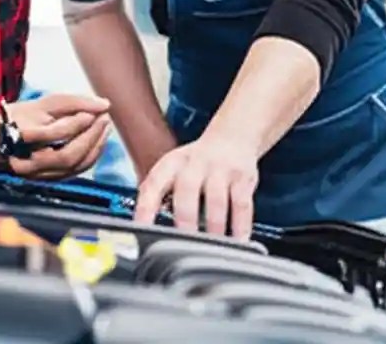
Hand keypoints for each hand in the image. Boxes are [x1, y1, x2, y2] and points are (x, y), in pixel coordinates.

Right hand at [4, 93, 111, 179]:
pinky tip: (99, 139)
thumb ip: (75, 102)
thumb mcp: (46, 103)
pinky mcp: (49, 179)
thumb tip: (105, 105)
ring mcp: (38, 175)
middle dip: (90, 137)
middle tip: (104, 118)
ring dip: (95, 146)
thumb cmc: (25, 117)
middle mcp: (26, 162)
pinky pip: (76, 170)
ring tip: (104, 126)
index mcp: (18, 139)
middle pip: (65, 156)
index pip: (51, 135)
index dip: (76, 123)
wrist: (2, 139)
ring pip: (73, 166)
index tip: (92, 111)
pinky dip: (91, 154)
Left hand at [132, 132, 258, 239]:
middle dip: (185, 219)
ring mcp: (220, 170)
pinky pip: (242, 205)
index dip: (145, 208)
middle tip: (184, 243)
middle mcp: (194, 164)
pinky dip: (240, 227)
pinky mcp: (243, 178)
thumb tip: (144, 228)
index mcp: (171, 164)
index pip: (153, 185)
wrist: (232, 137)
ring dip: (214, 227)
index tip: (142, 230)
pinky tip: (239, 242)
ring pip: (216, 200)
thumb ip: (159, 195)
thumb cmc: (196, 163)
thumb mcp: (173, 169)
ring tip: (211, 247)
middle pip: (187, 190)